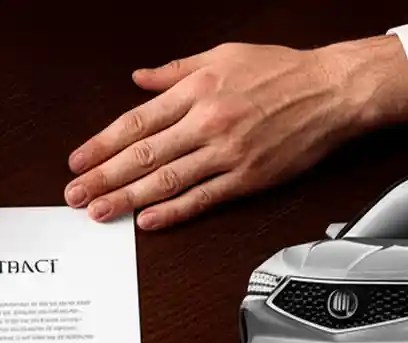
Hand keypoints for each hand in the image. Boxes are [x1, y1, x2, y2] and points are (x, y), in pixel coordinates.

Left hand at [65, 36, 407, 230]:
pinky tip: (148, 220)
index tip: (78, 160)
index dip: (102, 144)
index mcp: (197, 90)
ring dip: (127, 198)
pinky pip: (202, 198)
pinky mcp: (248, 178)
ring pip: (166, 180)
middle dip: (103, 177)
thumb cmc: (282, 71)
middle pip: (143, 155)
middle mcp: (207, 122)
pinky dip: (172, 212)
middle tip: (75, 194)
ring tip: (99, 212)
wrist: (332, 91)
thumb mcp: (223, 55)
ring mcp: (227, 154)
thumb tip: (139, 80)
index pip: (136, 122)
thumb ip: (175, 71)